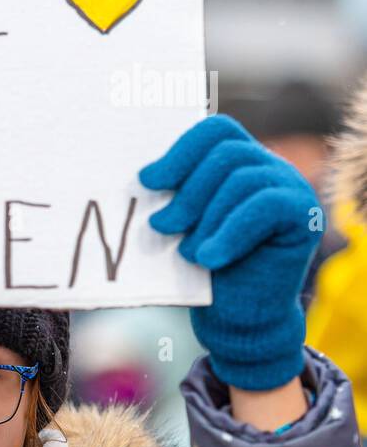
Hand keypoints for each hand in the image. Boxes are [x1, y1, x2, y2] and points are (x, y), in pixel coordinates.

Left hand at [139, 115, 319, 389]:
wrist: (240, 314)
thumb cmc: (204, 266)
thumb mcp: (182, 224)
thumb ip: (173, 196)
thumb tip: (141, 177)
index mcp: (239, 161)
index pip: (215, 132)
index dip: (181, 152)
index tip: (147, 181)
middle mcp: (269, 167)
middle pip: (226, 154)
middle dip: (187, 191)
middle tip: (160, 225)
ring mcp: (292, 187)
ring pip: (243, 180)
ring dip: (206, 217)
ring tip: (187, 251)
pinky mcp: (304, 214)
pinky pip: (264, 208)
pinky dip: (229, 233)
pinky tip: (208, 258)